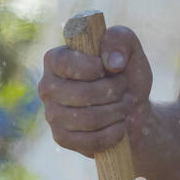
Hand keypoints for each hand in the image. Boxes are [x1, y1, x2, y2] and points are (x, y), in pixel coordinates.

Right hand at [38, 25, 152, 157]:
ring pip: (87, 119)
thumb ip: (120, 39)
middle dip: (112, 92)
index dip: (92, 68)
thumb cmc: (126, 75)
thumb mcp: (129, 50)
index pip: (65, 63)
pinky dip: (112, 134)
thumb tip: (111, 61)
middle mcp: (47, 86)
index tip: (109, 69)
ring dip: (116, 112)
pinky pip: (89, 140)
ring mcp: (52, 114)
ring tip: (125, 106)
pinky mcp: (62, 138)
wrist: (131, 110)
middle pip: (81, 94)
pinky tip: (120, 126)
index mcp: (55, 59)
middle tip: (124, 90)